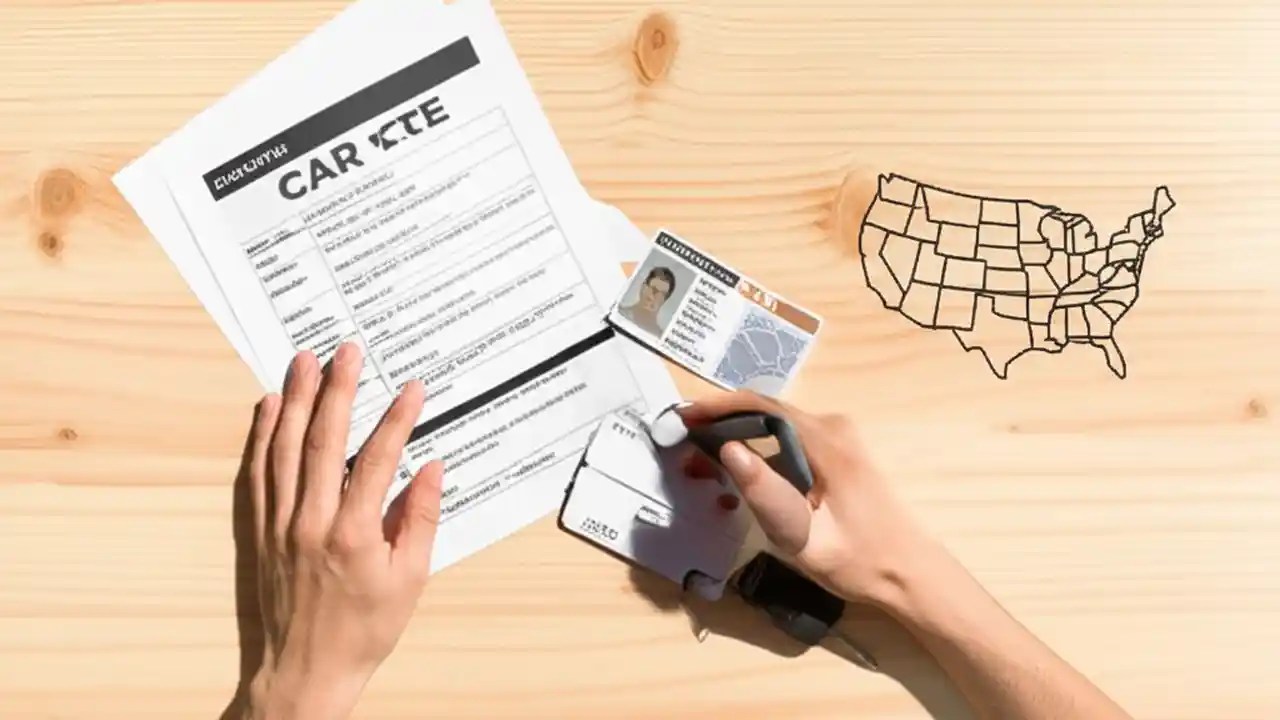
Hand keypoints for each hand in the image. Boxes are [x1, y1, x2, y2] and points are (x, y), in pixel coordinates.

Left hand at [243, 343, 442, 719]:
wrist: (306, 672)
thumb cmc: (363, 630)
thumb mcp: (410, 579)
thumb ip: (419, 519)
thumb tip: (429, 469)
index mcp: (354, 534)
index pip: (378, 461)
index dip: (397, 420)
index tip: (411, 389)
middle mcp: (311, 522)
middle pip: (324, 441)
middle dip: (338, 390)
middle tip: (347, 351)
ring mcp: (280, 524)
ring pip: (285, 448)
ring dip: (296, 400)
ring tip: (305, 360)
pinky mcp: (261, 530)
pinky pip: (258, 472)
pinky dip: (262, 435)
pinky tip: (269, 406)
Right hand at [679, 392, 932, 607]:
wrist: (911, 573)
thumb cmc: (860, 562)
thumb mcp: (805, 538)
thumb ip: (766, 494)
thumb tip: (728, 450)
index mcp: (828, 444)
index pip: (763, 407)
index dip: (718, 407)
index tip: (684, 416)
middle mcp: (834, 428)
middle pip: (766, 411)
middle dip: (722, 423)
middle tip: (685, 443)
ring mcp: (840, 437)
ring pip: (776, 425)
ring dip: (738, 437)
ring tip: (703, 461)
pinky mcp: (839, 451)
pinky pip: (789, 439)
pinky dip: (759, 448)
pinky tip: (740, 471)